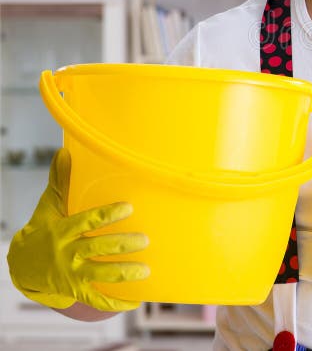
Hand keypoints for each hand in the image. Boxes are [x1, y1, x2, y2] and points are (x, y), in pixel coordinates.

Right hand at [6, 148, 149, 310]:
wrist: (23, 265)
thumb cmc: (43, 229)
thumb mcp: (48, 206)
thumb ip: (59, 181)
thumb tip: (65, 151)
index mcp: (63, 229)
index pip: (87, 220)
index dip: (107, 215)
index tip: (128, 207)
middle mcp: (67, 252)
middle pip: (97, 248)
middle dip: (121, 245)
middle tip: (145, 240)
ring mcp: (72, 273)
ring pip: (100, 274)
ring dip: (124, 273)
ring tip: (145, 270)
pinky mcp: (75, 290)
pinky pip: (96, 299)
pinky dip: (115, 302)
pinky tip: (136, 299)